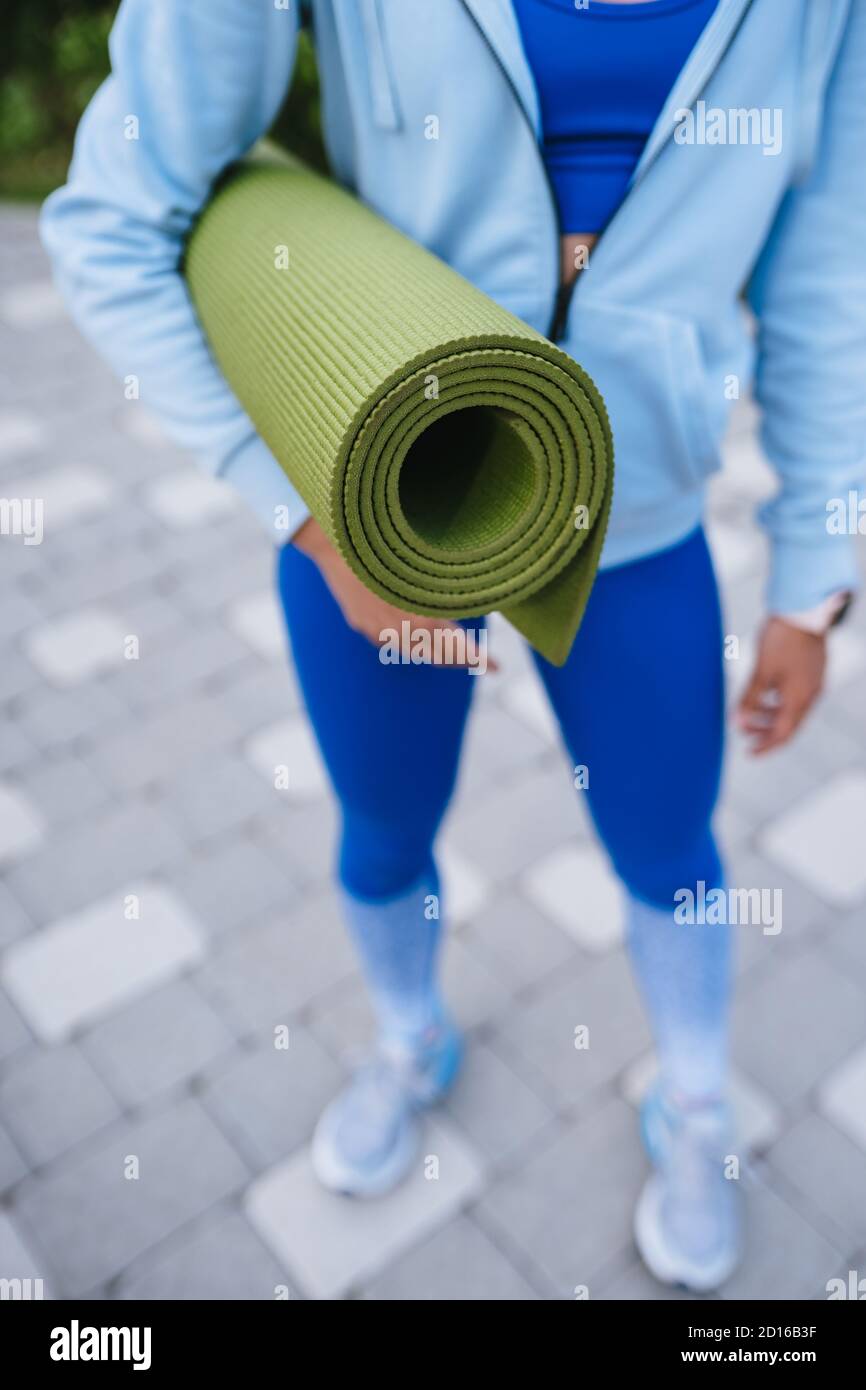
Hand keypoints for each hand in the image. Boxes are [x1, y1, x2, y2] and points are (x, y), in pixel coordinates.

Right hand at [292, 518, 495, 670]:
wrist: (333, 539)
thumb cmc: (383, 544)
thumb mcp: (423, 571)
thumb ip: (444, 595)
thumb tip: (466, 609)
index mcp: (418, 618)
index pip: (455, 650)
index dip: (477, 659)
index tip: (496, 666)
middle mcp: (398, 630)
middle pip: (437, 656)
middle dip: (461, 657)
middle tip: (485, 661)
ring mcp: (377, 630)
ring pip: (416, 651)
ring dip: (439, 651)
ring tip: (460, 650)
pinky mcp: (363, 625)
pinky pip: (395, 641)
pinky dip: (414, 642)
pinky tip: (424, 637)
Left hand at [736, 616, 826, 754]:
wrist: (803, 610)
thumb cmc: (781, 640)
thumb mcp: (761, 671)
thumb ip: (750, 699)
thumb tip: (737, 722)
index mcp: (798, 699)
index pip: (782, 734)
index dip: (765, 746)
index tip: (749, 753)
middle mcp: (810, 695)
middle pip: (788, 725)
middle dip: (765, 733)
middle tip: (744, 734)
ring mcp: (814, 683)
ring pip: (792, 710)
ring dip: (771, 716)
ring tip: (750, 716)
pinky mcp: (812, 671)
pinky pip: (796, 696)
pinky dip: (779, 702)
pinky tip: (765, 696)